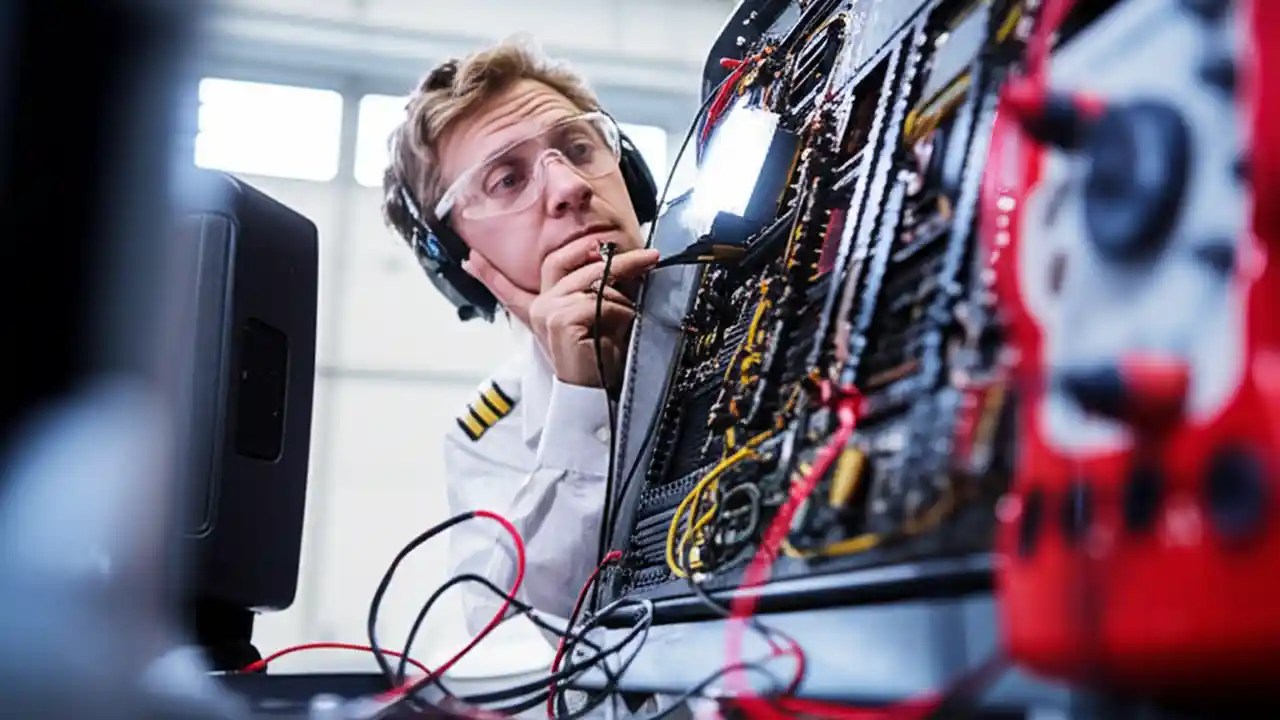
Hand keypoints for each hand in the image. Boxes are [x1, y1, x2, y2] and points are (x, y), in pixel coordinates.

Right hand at [464, 239, 659, 388]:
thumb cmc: (599, 357)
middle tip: (648, 258)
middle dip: (617, 259)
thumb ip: (591, 294)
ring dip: (624, 297)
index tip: (471, 260)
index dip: (489, 273)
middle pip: (574, 262)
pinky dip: (622, 313)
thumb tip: (604, 271)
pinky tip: (623, 328)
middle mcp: (540, 306)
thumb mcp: (592, 320)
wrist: (596, 393)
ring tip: (633, 316)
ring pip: (596, 281)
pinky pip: (600, 301)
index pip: (510, 284)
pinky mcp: (563, 320)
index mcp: (539, 308)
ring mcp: (549, 311)